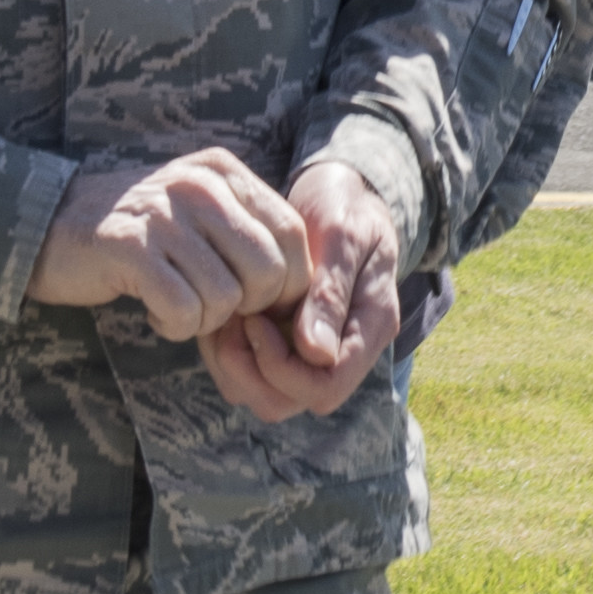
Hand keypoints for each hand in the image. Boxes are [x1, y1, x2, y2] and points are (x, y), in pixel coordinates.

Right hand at [35, 146, 307, 340]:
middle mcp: (199, 186)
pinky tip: (156, 313)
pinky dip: (175, 326)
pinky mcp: (131, 249)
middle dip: (248, 307)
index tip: (255, 302)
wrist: (46, 223)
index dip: (286, 283)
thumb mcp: (196, 211)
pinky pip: (185, 309)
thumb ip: (245, 232)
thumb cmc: (134, 231)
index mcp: (222, 171)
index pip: (292, 234)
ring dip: (205, 320)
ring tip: (176, 306)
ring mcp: (164, 215)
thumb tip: (301, 288)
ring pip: (227, 297)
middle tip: (213, 308)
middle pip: (268, 271)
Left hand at [203, 157, 409, 421]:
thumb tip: (317, 354)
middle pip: (288, 402)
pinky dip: (227, 353)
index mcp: (369, 329)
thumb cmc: (346, 205)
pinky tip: (223, 313)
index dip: (282, 366)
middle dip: (249, 370)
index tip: (258, 316)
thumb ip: (330, 293)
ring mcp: (311, 352)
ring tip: (226, 315)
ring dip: (233, 365)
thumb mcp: (343, 236)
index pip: (325, 386)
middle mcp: (342, 352)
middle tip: (234, 319)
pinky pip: (248, 375)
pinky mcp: (284, 343)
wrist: (340, 191)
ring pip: (263, 397)